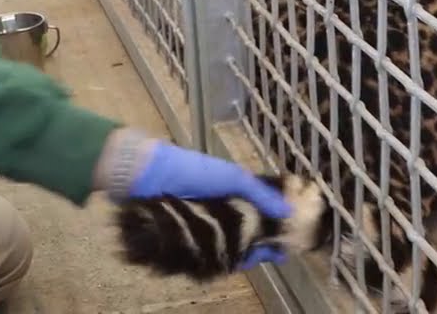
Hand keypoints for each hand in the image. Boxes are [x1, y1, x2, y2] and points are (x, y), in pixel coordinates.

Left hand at [128, 140, 292, 267]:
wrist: (147, 175)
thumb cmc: (192, 171)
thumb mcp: (231, 177)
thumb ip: (260, 193)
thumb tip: (289, 211)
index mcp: (228, 195)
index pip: (255, 217)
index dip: (271, 229)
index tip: (285, 243)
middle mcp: (215, 213)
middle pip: (242, 235)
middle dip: (257, 246)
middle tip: (272, 254)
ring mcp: (199, 228)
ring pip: (225, 248)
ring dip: (239, 254)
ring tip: (253, 259)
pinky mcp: (185, 242)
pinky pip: (205, 256)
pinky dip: (217, 261)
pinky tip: (229, 264)